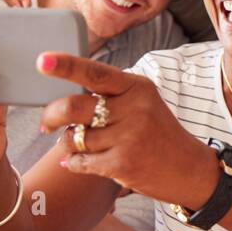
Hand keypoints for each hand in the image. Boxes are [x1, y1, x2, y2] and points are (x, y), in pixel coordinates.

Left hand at [35, 52, 216, 205]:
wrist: (190, 169)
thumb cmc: (159, 134)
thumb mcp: (144, 103)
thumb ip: (111, 95)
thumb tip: (63, 97)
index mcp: (137, 87)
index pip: (95, 73)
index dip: (66, 66)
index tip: (42, 61)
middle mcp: (134, 109)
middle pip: (74, 107)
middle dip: (51, 116)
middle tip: (46, 124)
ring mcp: (129, 137)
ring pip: (74, 137)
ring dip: (69, 143)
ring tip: (80, 145)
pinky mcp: (123, 163)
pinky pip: (80, 161)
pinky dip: (75, 163)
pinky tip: (83, 162)